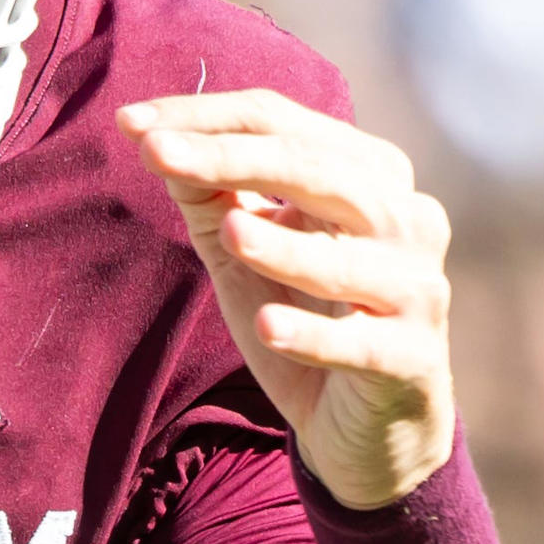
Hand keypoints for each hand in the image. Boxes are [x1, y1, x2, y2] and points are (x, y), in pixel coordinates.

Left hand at [120, 91, 456, 511]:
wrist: (365, 424)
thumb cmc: (302, 316)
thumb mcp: (245, 252)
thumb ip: (210, 197)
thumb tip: (153, 139)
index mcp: (368, 174)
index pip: (282, 124)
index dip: (205, 118)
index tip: (128, 122)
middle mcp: (404, 218)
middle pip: (317, 170)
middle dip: (232, 158)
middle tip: (156, 152)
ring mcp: (415, 289)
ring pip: (350, 258)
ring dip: (286, 246)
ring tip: (230, 231)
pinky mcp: (411, 359)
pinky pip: (360, 344)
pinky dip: (314, 335)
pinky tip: (268, 327)